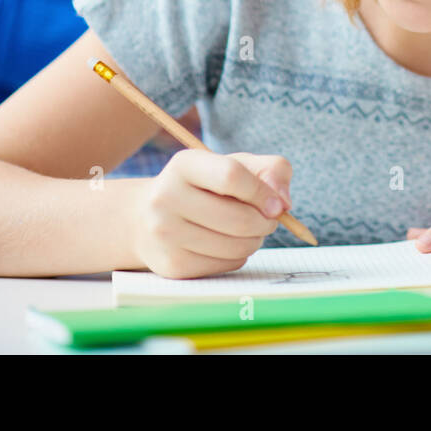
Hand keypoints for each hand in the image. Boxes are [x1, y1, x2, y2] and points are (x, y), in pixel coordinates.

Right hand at [132, 150, 293, 278]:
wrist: (148, 218)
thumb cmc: (205, 187)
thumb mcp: (235, 164)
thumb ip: (270, 170)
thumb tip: (283, 202)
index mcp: (184, 165)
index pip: (232, 176)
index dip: (263, 192)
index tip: (277, 205)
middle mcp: (166, 198)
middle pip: (239, 219)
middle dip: (266, 222)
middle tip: (268, 220)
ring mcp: (166, 234)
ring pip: (237, 246)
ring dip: (255, 240)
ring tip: (248, 230)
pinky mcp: (172, 265)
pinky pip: (227, 264)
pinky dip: (239, 255)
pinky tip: (226, 243)